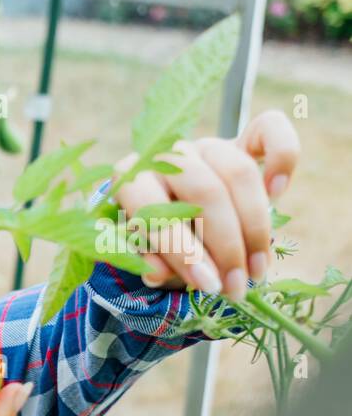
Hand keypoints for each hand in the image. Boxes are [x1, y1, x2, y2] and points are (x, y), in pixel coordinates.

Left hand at [113, 109, 300, 300]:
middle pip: (204, 193)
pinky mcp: (242, 139)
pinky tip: (278, 193)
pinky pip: (270, 129)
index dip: (183, 251)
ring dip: (255, 227)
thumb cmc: (158, 239)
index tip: (207, 285)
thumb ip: (154, 262)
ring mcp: (205, 145)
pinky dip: (282, 159)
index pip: (155, 209)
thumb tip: (158, 274)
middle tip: (235, 287)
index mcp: (132, 180)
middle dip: (225, 247)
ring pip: (238, 172)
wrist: (177, 217)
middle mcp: (168, 155)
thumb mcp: (150, 256)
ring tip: (257, 270)